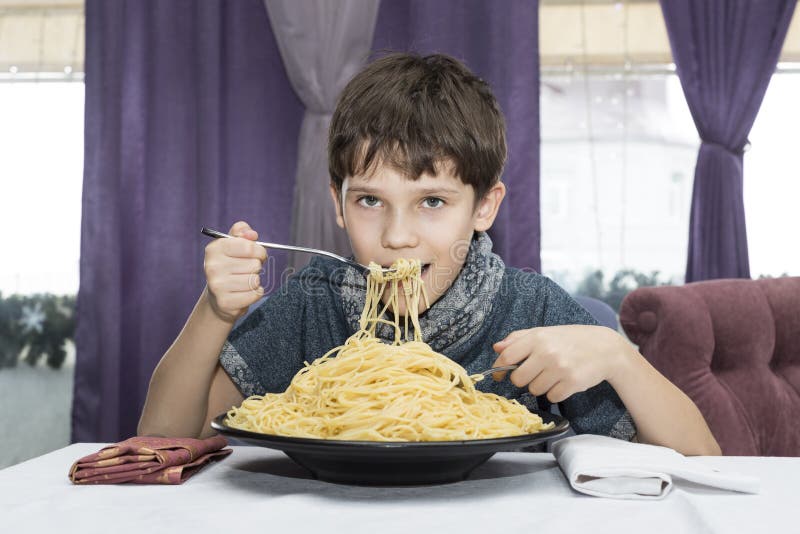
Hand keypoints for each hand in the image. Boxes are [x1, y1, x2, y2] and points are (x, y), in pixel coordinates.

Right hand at [203, 220, 267, 323]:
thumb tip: (251, 234)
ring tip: (244, 281)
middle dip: (256, 267)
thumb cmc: (230, 265)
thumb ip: (242, 231)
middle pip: (255, 265)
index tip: (257, 254)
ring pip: (255, 280)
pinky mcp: (225, 302)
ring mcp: (217, 286)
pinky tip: (245, 292)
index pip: (249, 246)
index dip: (259, 251)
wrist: (218, 296)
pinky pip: (255, 294)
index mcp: (214, 249)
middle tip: (246, 270)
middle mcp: (212, 267)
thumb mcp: (233, 243)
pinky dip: (255, 293)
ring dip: (255, 281)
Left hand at [491, 325, 628, 402]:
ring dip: (540, 386)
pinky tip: (563, 381)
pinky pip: (551, 397)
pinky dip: (555, 393)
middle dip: (523, 380)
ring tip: (553, 375)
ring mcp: (560, 369)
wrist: (605, 348)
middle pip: (518, 379)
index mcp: (537, 337)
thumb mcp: (545, 332)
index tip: (499, 376)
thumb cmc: (571, 339)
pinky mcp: (571, 383)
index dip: (499, 369)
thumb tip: (497, 348)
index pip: (506, 357)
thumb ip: (518, 338)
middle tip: (534, 373)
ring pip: (534, 390)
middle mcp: (546, 352)